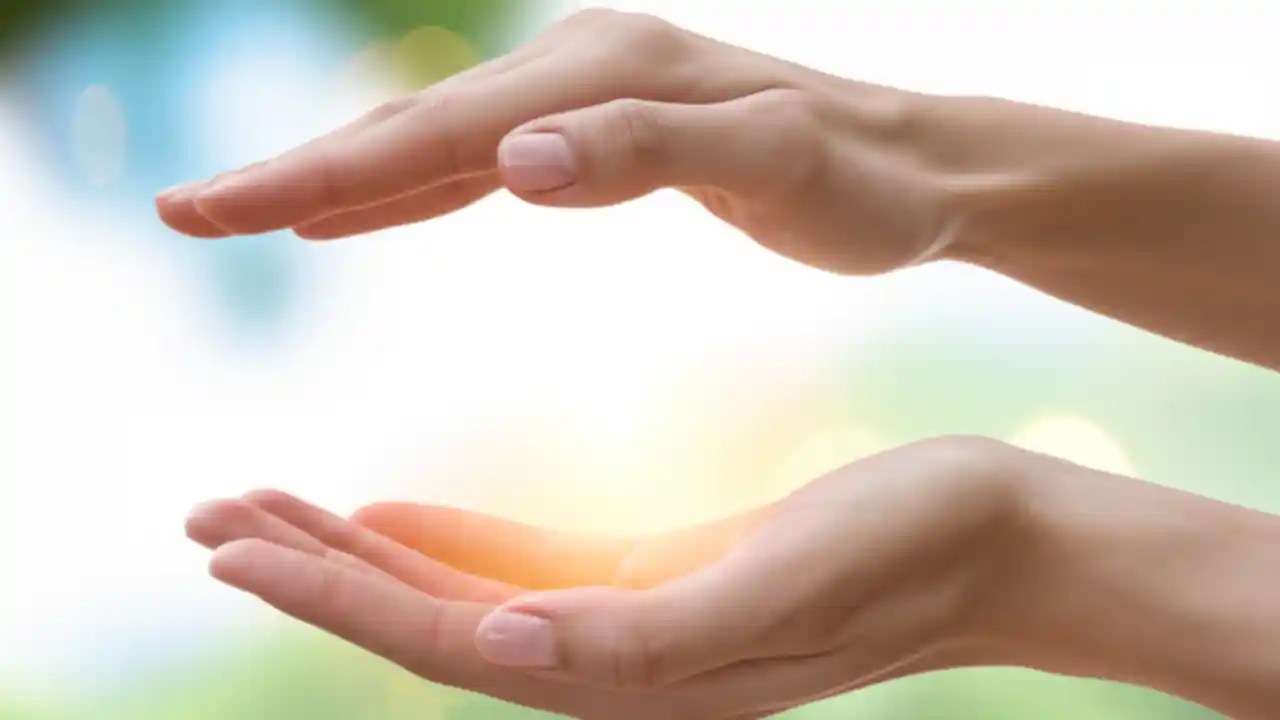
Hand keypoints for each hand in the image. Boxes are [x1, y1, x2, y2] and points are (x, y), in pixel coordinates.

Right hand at [156, 9, 955, 273]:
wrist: (920, 163)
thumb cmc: (860, 180)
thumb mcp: (775, 166)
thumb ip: (645, 153)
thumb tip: (510, 161)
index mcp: (609, 77)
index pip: (439, 136)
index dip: (318, 176)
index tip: (212, 209)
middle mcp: (584, 67)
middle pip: (413, 127)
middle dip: (292, 173)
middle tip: (181, 210)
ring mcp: (587, 92)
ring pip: (435, 140)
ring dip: (335, 178)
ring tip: (244, 211)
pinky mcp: (601, 125)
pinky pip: (480, 158)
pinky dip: (411, 186)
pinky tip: (366, 211)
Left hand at [187, 437, 1033, 718]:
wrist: (996, 540)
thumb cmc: (905, 555)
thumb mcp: (775, 585)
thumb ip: (638, 633)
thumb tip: (497, 648)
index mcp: (629, 675)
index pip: (441, 639)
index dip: (332, 594)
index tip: (234, 539)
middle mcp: (613, 661)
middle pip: (428, 622)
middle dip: (315, 574)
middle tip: (211, 515)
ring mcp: (632, 620)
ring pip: (462, 592)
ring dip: (363, 555)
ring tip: (272, 509)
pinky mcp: (658, 576)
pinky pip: (524, 566)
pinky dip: (444, 541)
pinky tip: (391, 514)